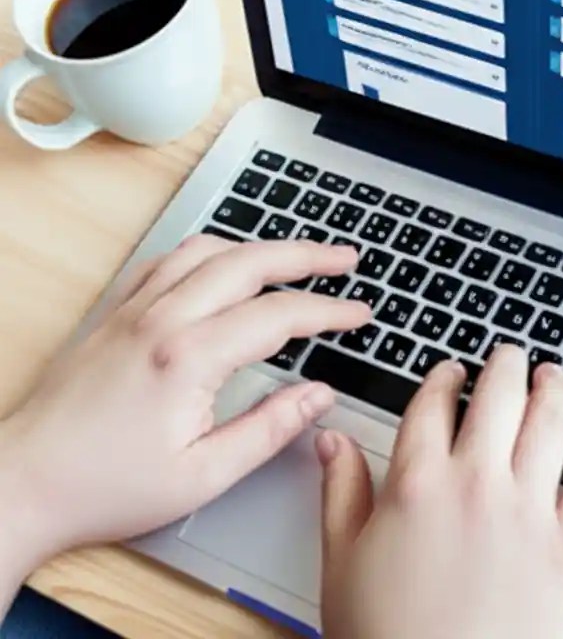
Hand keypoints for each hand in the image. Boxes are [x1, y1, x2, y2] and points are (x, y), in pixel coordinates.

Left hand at [0, 236, 369, 578]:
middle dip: (306, 255)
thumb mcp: (204, 475)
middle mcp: (159, 321)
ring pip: (205, 250)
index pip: (278, 316)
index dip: (328, 312)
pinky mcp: (111, 316)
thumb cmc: (104, 487)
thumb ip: (270, 429)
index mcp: (187, 359)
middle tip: (345, 260)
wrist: (22, 484)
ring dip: (257, 245)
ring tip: (294, 256)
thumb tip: (318, 397)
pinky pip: (165, 261)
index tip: (359, 314)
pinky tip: (221, 263)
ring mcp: (131, 312)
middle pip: (247, 262)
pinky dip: (205, 252)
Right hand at [318, 346, 562, 638]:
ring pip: (548, 422)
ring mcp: (528, 510)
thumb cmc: (388, 637)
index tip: (450, 373)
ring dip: (552, 387)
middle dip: (504, 366)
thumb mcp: (343, 564)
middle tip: (507, 357)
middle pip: (497, 396)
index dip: (443, 379)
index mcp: (416, 484)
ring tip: (552, 374)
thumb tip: (330, 441)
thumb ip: (340, 492)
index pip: (432, 404)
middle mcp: (476, 485)